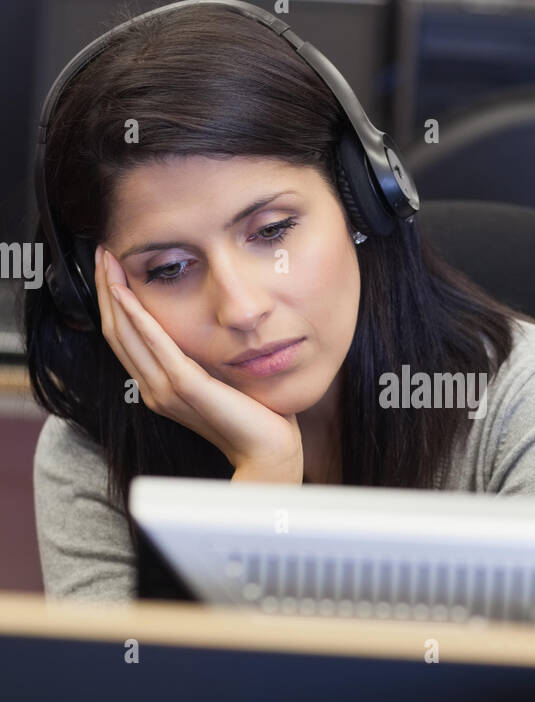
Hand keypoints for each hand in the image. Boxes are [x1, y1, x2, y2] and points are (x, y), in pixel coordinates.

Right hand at [94, 244, 303, 478]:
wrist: (266, 450)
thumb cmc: (251, 415)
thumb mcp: (218, 376)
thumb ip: (200, 355)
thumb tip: (198, 321)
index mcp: (158, 386)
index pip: (123, 337)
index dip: (111, 301)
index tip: (108, 266)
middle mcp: (153, 388)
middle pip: (116, 331)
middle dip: (105, 289)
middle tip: (100, 252)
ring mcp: (165, 390)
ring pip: (126, 335)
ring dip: (114, 294)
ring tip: (107, 261)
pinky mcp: (185, 386)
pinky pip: (155, 346)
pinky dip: (138, 317)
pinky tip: (127, 292)